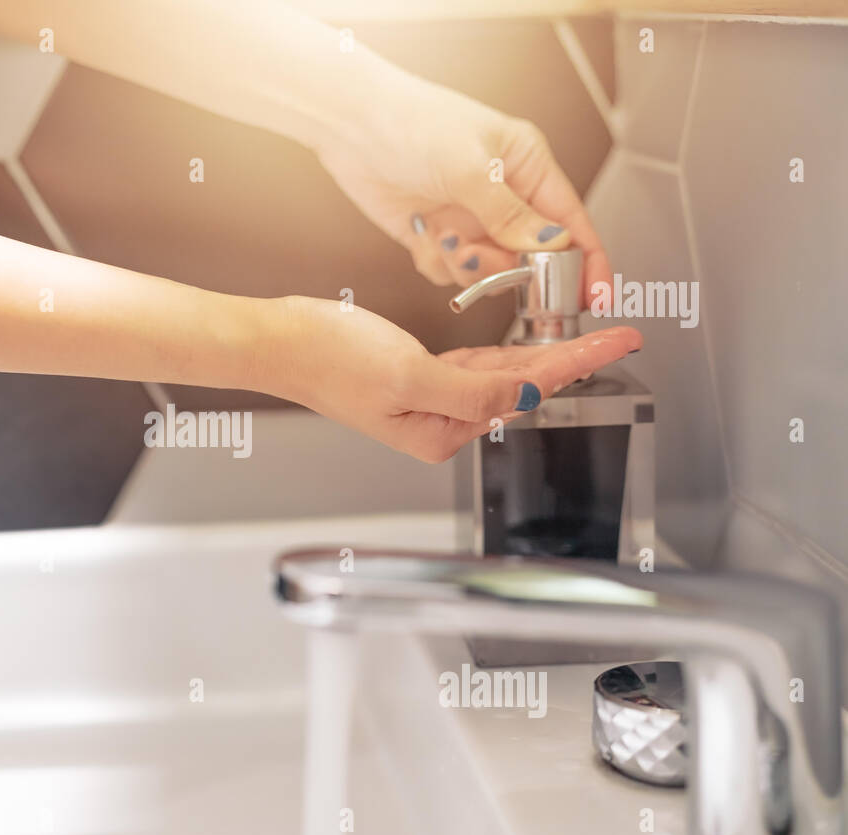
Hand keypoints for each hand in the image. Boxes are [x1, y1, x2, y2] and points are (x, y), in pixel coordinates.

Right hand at [263, 296, 640, 462]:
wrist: (282, 341)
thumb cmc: (329, 358)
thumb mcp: (411, 374)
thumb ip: (474, 391)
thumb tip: (529, 398)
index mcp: (441, 432)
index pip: (527, 394)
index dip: (580, 363)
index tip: (620, 342)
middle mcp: (439, 423)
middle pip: (523, 389)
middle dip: (573, 360)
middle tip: (618, 334)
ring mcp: (427, 402)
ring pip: (502, 377)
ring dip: (544, 356)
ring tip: (589, 337)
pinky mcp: (415, 378)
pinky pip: (475, 367)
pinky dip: (505, 353)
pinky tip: (527, 345)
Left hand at [315, 77, 612, 305]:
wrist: (351, 127)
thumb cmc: (412, 122)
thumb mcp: (471, 168)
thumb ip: (511, 216)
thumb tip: (552, 246)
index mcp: (527, 166)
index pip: (571, 223)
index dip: (588, 262)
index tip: (595, 297)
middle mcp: (503, 195)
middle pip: (529, 258)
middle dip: (504, 268)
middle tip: (478, 258)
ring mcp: (469, 218)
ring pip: (488, 271)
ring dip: (465, 266)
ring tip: (442, 238)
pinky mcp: (437, 236)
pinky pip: (449, 272)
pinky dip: (435, 262)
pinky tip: (421, 232)